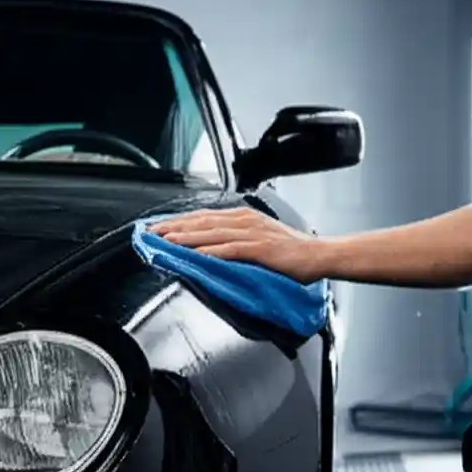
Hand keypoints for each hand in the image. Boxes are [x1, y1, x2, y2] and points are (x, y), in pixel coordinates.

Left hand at [150, 207, 328, 283]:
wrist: (318, 255)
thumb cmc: (290, 251)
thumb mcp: (257, 238)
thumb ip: (233, 239)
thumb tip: (207, 246)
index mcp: (242, 217)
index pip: (203, 216)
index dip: (179, 220)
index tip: (158, 226)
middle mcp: (245, 221)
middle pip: (202, 221)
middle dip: (175, 226)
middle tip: (152, 232)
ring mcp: (253, 234)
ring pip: (212, 233)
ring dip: (187, 237)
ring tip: (167, 240)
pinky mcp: (261, 249)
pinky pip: (231, 249)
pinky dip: (212, 251)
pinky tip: (198, 254)